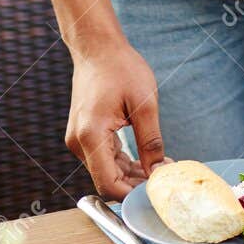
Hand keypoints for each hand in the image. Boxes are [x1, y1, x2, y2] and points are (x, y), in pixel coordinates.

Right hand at [65, 39, 164, 199]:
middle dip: (135, 186)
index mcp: (91, 135)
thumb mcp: (145, 104)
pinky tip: (145, 161)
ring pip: (106, 172)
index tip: (158, 192)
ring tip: (160, 169)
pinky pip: (104, 159)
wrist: (98, 49)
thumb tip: (159, 172)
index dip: (133, 194)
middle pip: (107, 181)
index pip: (108, 184)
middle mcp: (79, 142)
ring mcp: (79, 139)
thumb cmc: (120, 69)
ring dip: (131, 176)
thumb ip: (151, 142)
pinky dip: (123, 164)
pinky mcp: (84, 135)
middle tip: (165, 181)